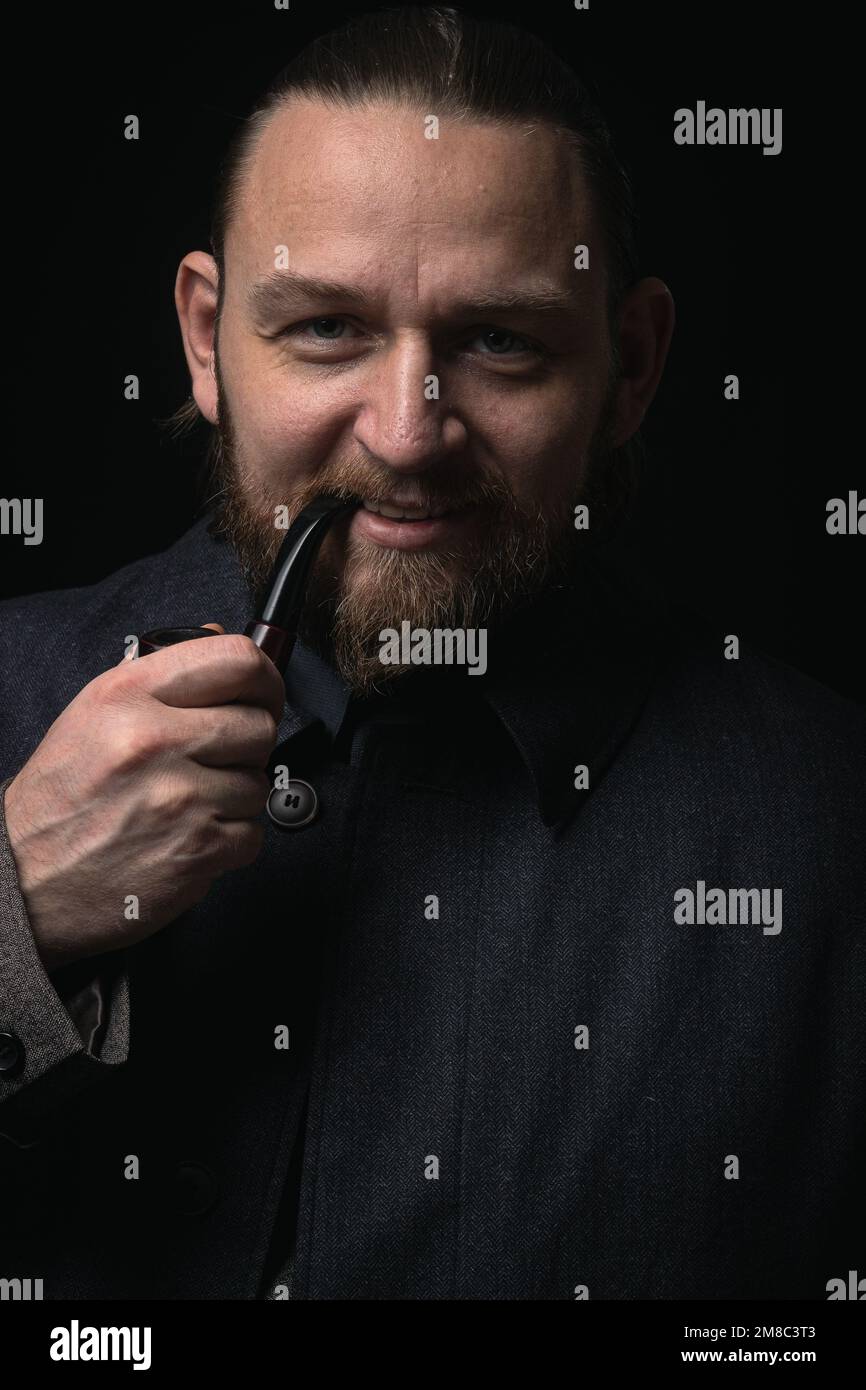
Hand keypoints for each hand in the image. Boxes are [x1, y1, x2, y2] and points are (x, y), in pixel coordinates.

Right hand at [3, 624, 283, 969]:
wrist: (23, 877)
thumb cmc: (60, 797)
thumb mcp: (93, 712)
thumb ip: (159, 673)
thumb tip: (216, 634)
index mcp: (128, 695)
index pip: (236, 660)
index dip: (265, 677)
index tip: (263, 694)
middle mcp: (153, 740)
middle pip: (260, 725)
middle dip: (247, 745)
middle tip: (216, 759)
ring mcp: (179, 798)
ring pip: (257, 784)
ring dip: (233, 797)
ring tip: (186, 803)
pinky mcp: (196, 850)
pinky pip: (252, 835)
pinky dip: (229, 841)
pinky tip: (187, 836)